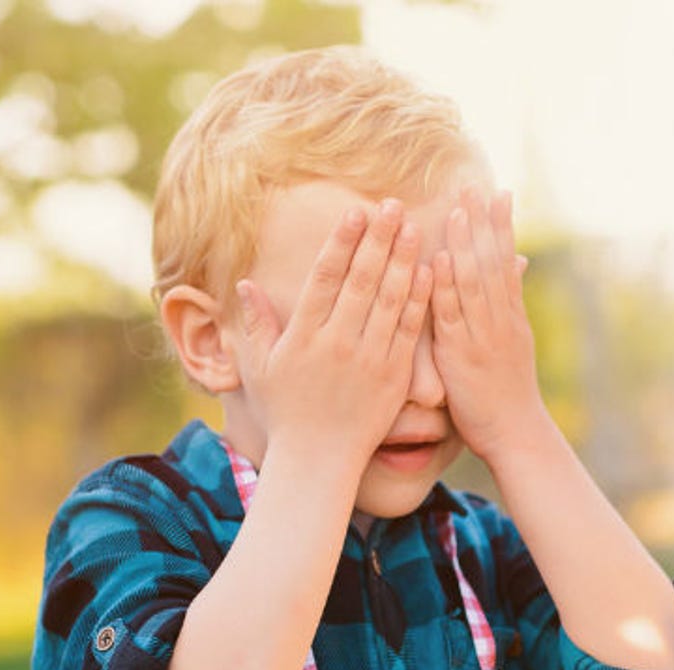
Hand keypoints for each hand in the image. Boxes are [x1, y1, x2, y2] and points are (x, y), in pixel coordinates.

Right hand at [234, 199, 432, 472]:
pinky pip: (409, 332)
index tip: (356, 212)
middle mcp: (339, 342)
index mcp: (305, 335)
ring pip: (390, 300)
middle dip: (379, 239)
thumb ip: (255, 325)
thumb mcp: (260, 368)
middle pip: (362, 279)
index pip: (326, 277)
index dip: (343, 241)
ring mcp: (369, 359)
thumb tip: (245, 284)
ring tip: (414, 227)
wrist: (319, 461)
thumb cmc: (286, 414)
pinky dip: (419, 300)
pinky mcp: (394, 376)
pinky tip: (429, 272)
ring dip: (403, 260)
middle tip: (394, 205)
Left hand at [430, 187, 548, 461]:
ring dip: (465, 245)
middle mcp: (500, 321)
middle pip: (492, 263)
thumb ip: (508, 310)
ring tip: (457, 210)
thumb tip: (513, 276)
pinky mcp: (462, 356)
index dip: (502, 226)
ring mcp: (483, 337)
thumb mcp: (515, 346)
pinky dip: (446, 287)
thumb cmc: (510, 394)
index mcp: (511, 317)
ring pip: (475, 283)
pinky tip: (439, 261)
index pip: (506, 261)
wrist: (518, 435)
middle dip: (484, 223)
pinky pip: (453, 317)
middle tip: (475, 185)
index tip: (498, 192)